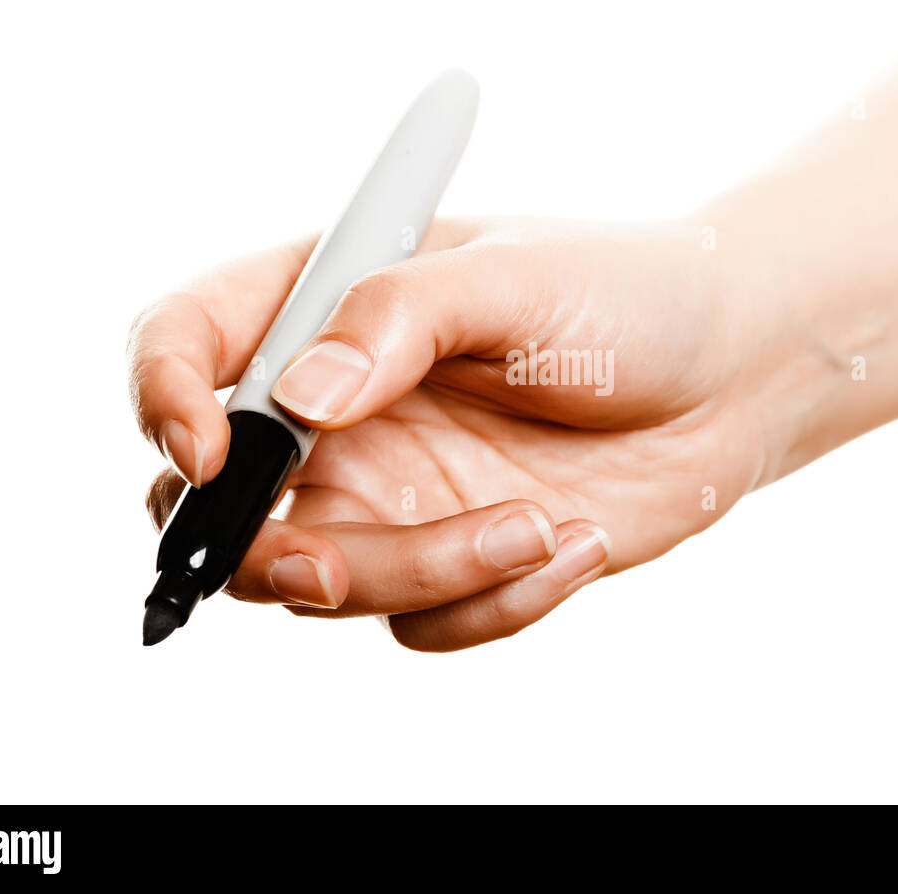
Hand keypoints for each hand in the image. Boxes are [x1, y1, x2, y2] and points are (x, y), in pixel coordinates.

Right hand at [128, 216, 787, 649]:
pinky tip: (575, 544)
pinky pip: (422, 622)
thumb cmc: (628, 294)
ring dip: (419, 573)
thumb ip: (395, 318)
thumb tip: (297, 399)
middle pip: (219, 504)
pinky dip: (495, 602)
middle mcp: (339, 412)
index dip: (162, 397)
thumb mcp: (517, 275)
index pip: (188, 343)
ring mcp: (391, 493)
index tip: (208, 449)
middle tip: (325, 564)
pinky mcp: (450, 557)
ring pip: (322, 581)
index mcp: (327, 309)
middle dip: (260, 552)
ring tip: (535, 523)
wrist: (736, 373)